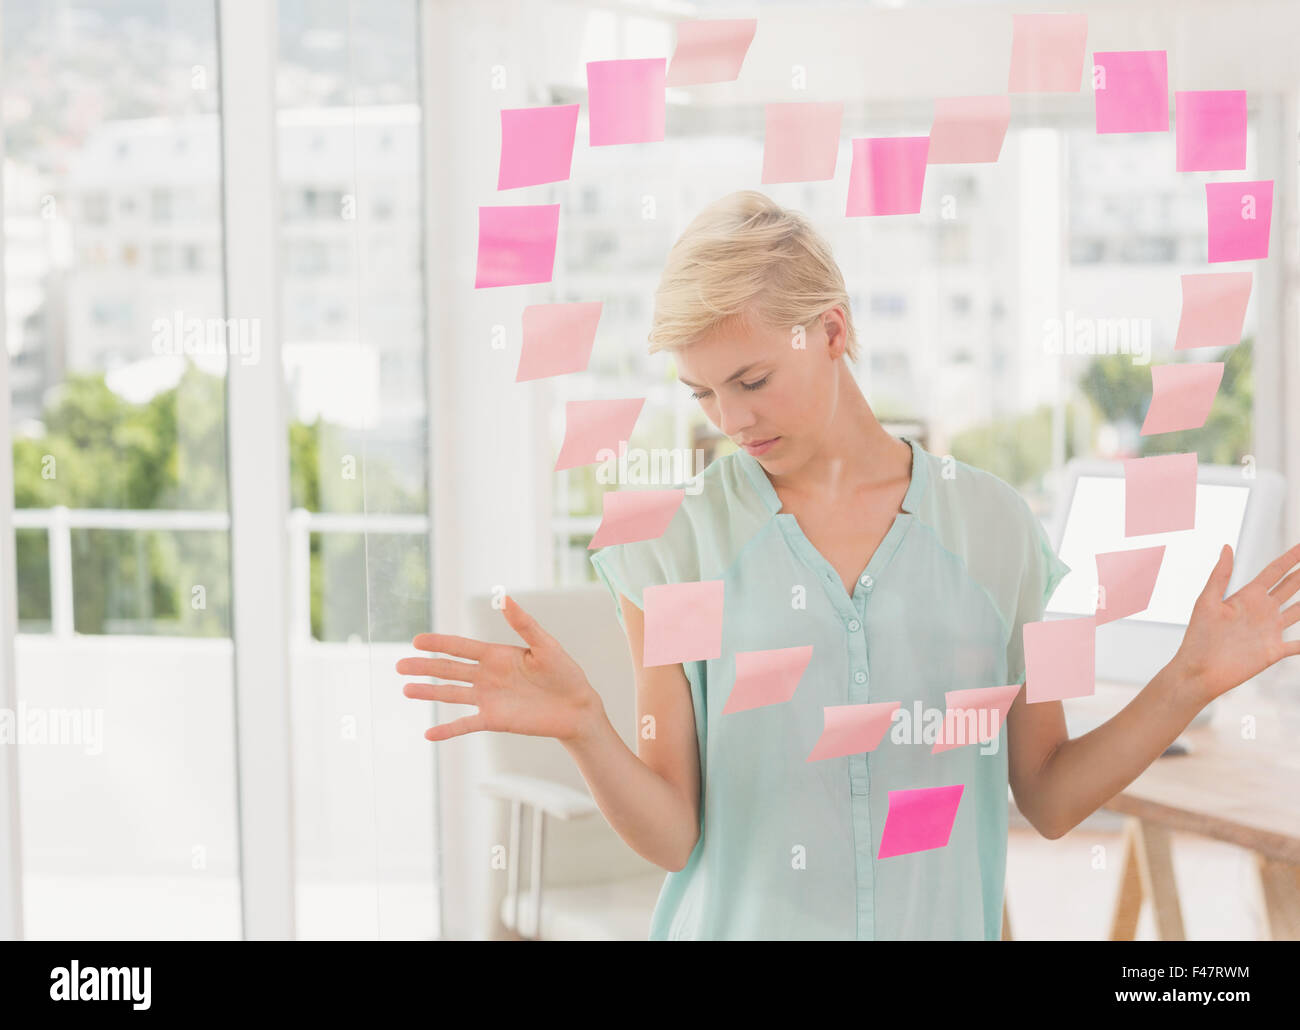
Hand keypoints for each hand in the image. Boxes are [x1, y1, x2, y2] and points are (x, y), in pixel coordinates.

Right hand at [396, 595, 604, 743]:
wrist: (577, 707)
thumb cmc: (565, 673)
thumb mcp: (546, 646)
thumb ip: (524, 624)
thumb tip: (506, 598)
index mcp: (497, 655)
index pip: (461, 647)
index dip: (439, 644)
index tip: (416, 641)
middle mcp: (487, 676)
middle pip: (449, 669)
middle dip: (424, 666)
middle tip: (399, 665)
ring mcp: (488, 699)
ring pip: (451, 694)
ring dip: (428, 693)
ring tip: (405, 690)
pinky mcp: (494, 720)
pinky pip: (466, 724)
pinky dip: (447, 730)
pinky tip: (429, 734)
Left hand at [1174, 541, 1299, 703]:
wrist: (1199, 671)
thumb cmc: (1198, 637)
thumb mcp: (1207, 602)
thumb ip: (1220, 575)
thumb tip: (1226, 547)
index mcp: (1247, 596)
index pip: (1274, 571)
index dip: (1290, 558)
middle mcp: (1262, 611)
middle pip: (1291, 586)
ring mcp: (1270, 630)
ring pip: (1299, 610)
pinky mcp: (1274, 651)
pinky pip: (1299, 644)